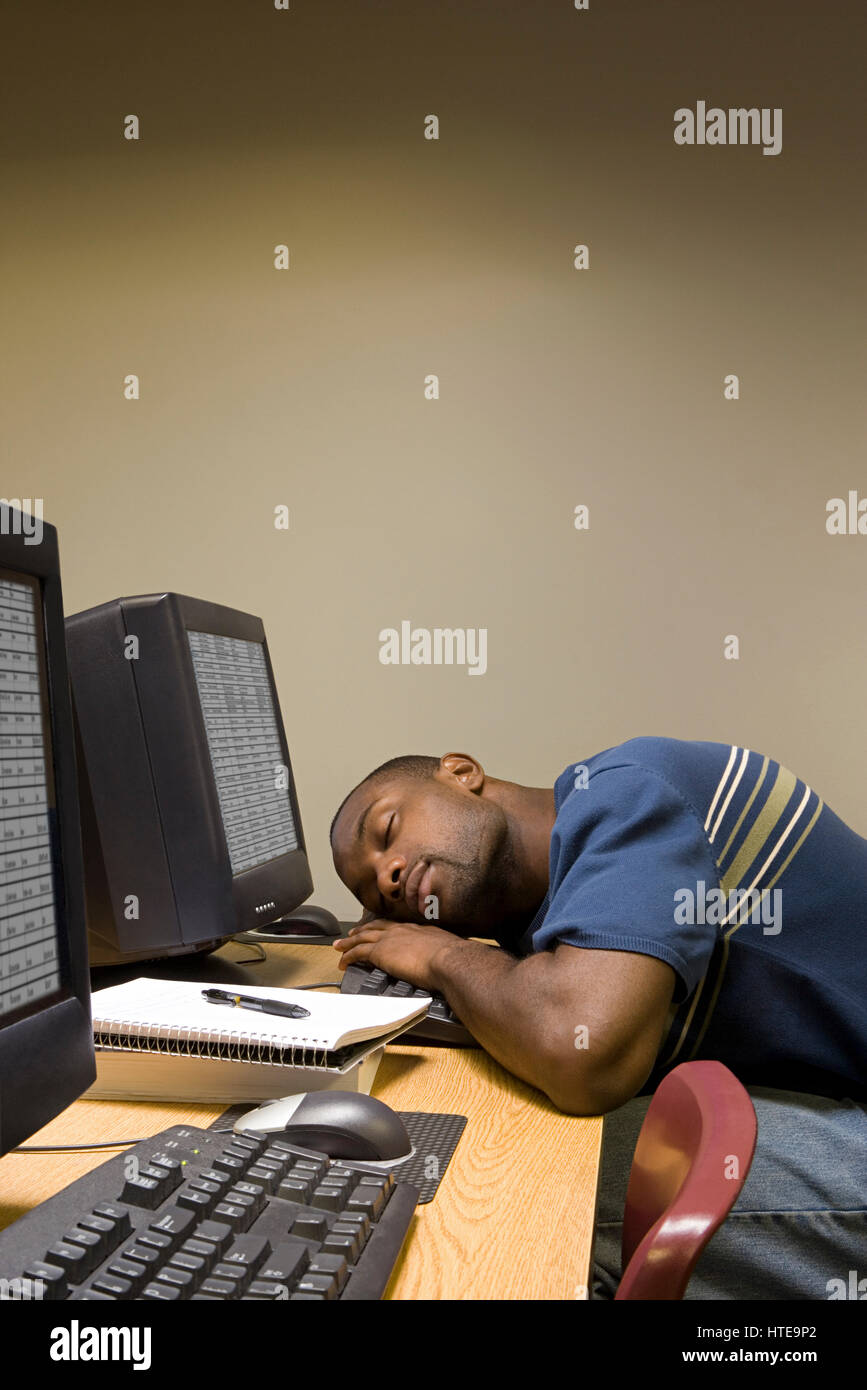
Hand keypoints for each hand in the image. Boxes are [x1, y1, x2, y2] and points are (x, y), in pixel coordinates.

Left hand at [332, 918, 463, 990]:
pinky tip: (342, 963)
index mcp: (417, 929)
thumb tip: (446, 959)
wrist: (448, 958)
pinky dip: (348, 956)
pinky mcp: (380, 952)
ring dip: (349, 943)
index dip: (382, 928)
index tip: (377, 930)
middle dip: (361, 931)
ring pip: (362, 938)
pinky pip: (357, 953)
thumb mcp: (448, 948)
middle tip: (351, 934)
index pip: (394, 926)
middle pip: (375, 928)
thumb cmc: (453, 957)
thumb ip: (441, 951)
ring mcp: (389, 940)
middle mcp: (401, 930)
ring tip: (339, 946)